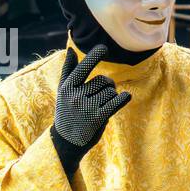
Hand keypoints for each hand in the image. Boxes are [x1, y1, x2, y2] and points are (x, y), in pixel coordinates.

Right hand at [49, 44, 130, 175]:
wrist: (66, 142)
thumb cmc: (66, 112)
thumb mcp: (63, 92)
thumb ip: (68, 71)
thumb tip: (71, 50)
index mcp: (67, 87)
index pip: (83, 67)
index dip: (94, 56)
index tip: (103, 48)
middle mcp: (75, 96)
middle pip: (103, 81)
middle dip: (108, 85)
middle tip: (104, 93)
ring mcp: (86, 107)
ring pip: (110, 92)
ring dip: (112, 96)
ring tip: (104, 104)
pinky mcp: (97, 118)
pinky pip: (116, 102)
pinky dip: (123, 98)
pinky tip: (126, 97)